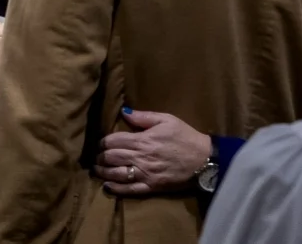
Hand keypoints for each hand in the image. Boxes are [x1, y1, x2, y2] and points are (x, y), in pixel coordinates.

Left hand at [95, 109, 210, 194]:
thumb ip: (143, 116)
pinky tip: (107, 186)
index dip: (103, 141)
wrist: (205, 160)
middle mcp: (141, 158)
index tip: (100, 142)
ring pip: (117, 174)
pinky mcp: (152, 187)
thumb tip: (124, 112)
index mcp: (143, 140)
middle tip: (96, 156)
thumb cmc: (185, 137)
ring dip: (103, 171)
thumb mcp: (166, 119)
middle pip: (112, 157)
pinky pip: (130, 190)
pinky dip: (116, 188)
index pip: (114, 140)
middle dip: (101, 156)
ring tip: (97, 169)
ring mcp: (145, 174)